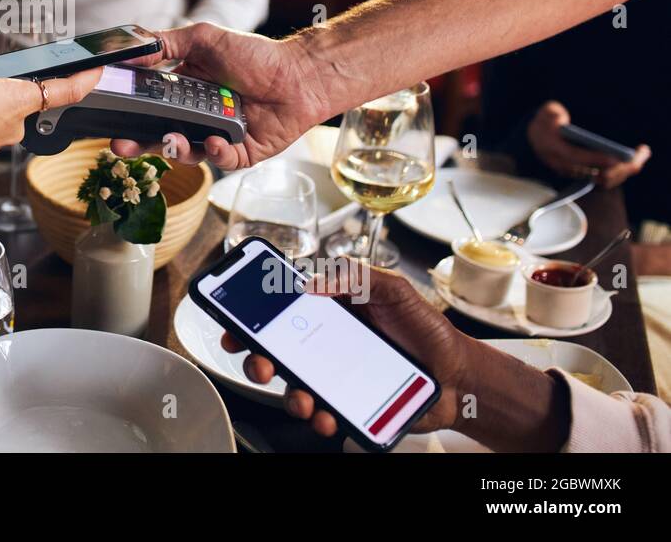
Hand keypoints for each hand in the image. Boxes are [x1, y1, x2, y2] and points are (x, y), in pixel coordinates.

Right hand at [110, 22, 328, 170]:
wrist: (299, 73)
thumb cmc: (256, 55)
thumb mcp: (204, 38)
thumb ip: (165, 43)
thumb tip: (128, 48)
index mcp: (185, 92)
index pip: (150, 108)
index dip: (130, 116)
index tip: (112, 119)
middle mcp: (198, 117)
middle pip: (161, 136)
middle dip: (139, 144)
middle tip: (121, 145)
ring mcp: (219, 137)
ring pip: (188, 153)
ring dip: (178, 149)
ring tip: (174, 140)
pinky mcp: (241, 154)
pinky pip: (222, 161)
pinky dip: (216, 153)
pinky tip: (218, 141)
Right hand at [224, 264, 468, 438]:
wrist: (459, 375)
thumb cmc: (427, 330)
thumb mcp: (394, 289)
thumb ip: (355, 276)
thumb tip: (310, 283)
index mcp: (330, 314)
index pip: (282, 314)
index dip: (253, 319)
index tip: (236, 325)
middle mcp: (326, 346)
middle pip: (277, 354)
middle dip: (258, 361)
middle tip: (262, 364)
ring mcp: (335, 377)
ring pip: (294, 389)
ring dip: (289, 396)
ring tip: (304, 400)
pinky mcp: (349, 404)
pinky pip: (324, 414)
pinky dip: (320, 418)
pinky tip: (329, 416)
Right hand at [526, 101, 649, 187]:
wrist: (536, 137)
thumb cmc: (547, 120)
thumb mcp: (548, 112)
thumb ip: (552, 113)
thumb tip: (560, 119)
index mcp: (552, 148)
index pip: (575, 157)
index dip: (596, 159)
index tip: (615, 158)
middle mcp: (562, 165)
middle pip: (594, 172)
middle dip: (618, 166)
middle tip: (638, 155)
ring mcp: (572, 172)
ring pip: (602, 179)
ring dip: (623, 170)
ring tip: (640, 156)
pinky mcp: (582, 175)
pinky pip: (604, 179)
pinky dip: (620, 173)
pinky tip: (633, 161)